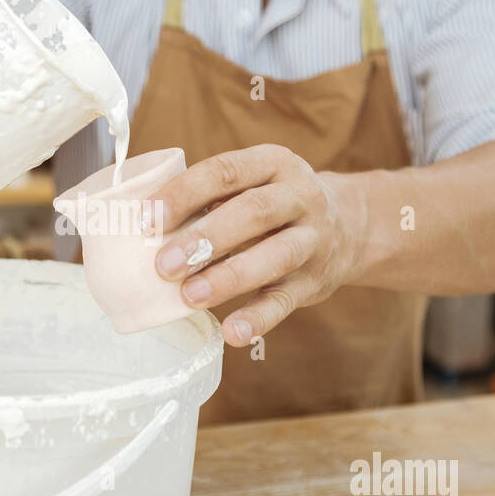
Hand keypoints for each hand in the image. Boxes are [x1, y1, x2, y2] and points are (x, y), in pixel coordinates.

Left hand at [147, 145, 362, 347]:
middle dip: (205, 239)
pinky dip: (259, 318)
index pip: (225, 171)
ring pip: (275, 255)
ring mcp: (313, 239)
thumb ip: (210, 200)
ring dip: (229, 277)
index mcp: (274, 163)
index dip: (185, 193)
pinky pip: (286, 300)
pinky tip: (232, 332)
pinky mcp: (316, 281)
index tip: (147, 219)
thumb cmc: (274, 205)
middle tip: (162, 265)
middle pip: (254, 212)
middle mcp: (300, 196)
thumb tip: (144, 229)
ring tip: (190, 296)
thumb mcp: (252, 184)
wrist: (351, 226)